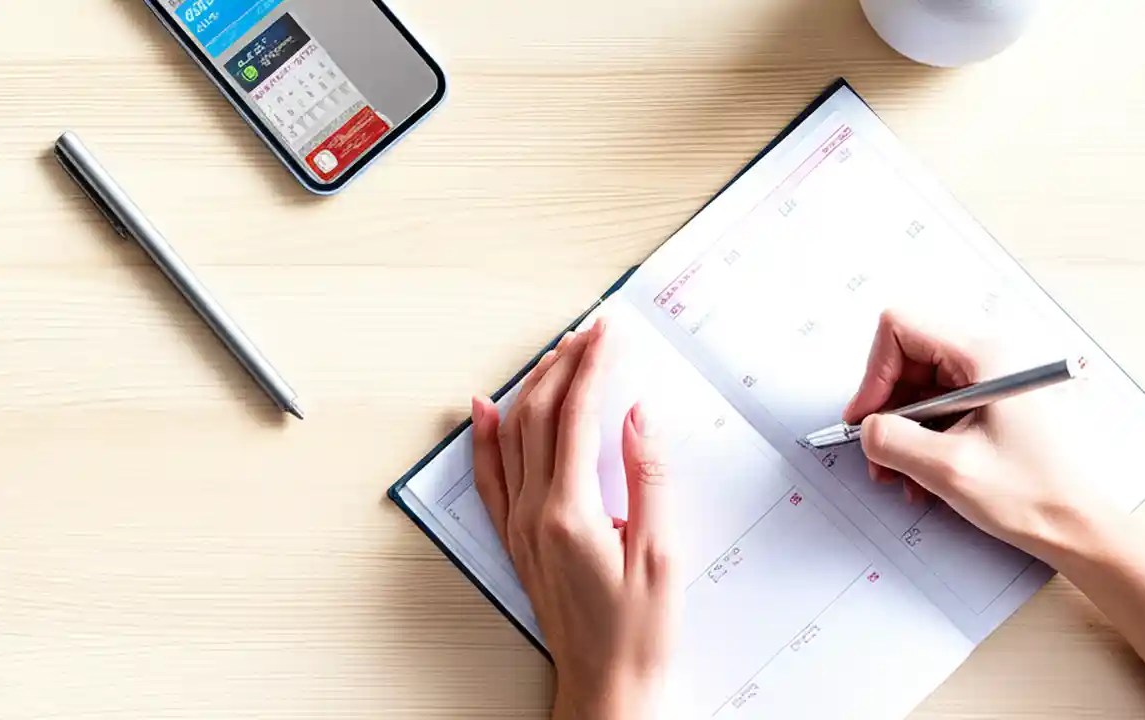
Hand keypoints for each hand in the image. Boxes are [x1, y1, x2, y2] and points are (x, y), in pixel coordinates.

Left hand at [470, 319, 680, 719]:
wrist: (607, 688)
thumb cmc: (638, 633)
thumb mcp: (661, 554)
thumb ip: (646, 477)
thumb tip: (637, 415)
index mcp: (570, 513)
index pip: (578, 417)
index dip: (594, 367)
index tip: (609, 333)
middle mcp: (534, 514)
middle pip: (541, 417)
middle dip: (566, 365)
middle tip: (591, 332)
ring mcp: (519, 527)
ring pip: (514, 437)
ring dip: (534, 389)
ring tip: (556, 354)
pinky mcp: (516, 541)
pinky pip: (490, 477)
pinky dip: (485, 437)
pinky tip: (484, 410)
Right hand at [845, 310, 1121, 562]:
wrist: (1082, 527)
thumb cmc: (1035, 495)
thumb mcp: (947, 468)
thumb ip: (891, 439)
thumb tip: (868, 428)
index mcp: (986, 355)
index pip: (901, 328)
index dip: (874, 373)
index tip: (868, 417)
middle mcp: (993, 356)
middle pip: (910, 357)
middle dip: (886, 406)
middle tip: (878, 450)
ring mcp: (996, 378)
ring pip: (923, 386)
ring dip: (903, 428)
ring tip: (901, 473)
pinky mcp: (998, 402)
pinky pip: (944, 406)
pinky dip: (924, 437)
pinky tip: (924, 473)